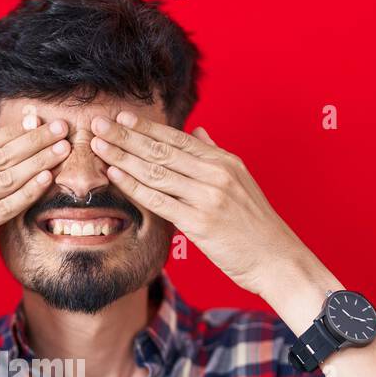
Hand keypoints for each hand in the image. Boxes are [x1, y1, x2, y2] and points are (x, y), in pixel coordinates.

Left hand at [87, 112, 317, 296]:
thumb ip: (215, 155)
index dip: (147, 127)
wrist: (277, 260)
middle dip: (126, 136)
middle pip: (162, 150)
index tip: (122, 117)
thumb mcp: (241, 182)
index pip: (178, 138)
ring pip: (156, 171)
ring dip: (123, 157)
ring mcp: (208, 197)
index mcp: (225, 162)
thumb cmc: (255, 226)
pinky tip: (115, 176)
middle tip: (98, 124)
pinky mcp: (200, 222)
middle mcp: (216, 174)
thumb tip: (197, 131)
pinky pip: (159, 200)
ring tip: (98, 146)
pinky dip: (134, 186)